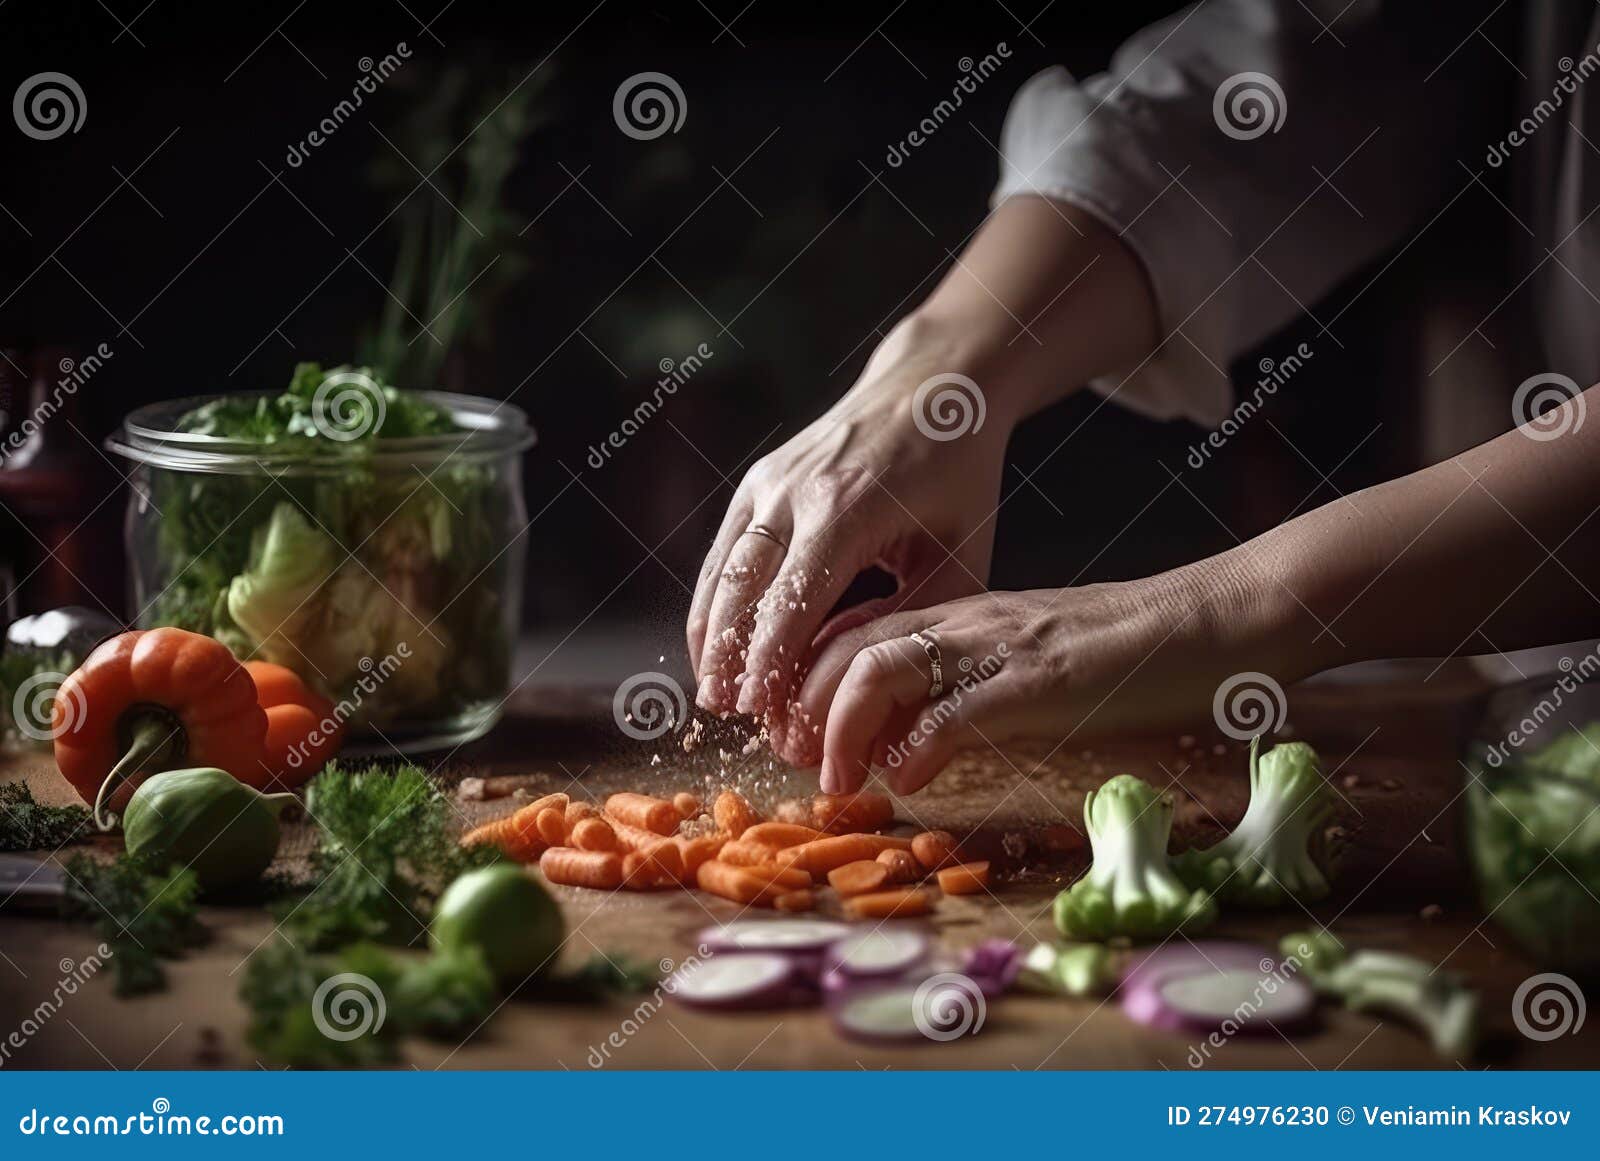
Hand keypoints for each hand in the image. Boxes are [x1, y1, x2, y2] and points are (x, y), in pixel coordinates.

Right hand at [686, 314, 1011, 731]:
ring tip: (711, 693)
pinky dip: (712, 601)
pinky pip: (724, 550)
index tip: (759, 710)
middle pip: (742, 585)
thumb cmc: (956, 477)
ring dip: (711, 633)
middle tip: (725, 714)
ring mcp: (769, 481)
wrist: (931, 387)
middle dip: (730, 655)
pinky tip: (712, 645)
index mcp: (848, 506)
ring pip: (721, 569)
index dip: (771, 658)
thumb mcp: (959, 552)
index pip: (794, 596)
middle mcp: (795, 490)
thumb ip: (912, 617)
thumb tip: (861, 678)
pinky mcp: (757, 481)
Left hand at [788, 562, 1266, 793]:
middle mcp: (967, 622)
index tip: (796, 736)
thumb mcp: (1029, 662)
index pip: (854, 632)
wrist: (1213, 619)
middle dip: (805, 709)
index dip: (808, 684)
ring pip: (878, 668)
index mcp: (962, 616)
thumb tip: (910, 738)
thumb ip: (969, 686)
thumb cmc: (1128, 652)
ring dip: (843, 729)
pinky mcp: (1040, 680)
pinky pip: (955, 710)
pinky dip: (918, 748)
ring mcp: (1000, 648)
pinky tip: (912, 780)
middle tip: (800, 764)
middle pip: (846, 648)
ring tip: (839, 779)